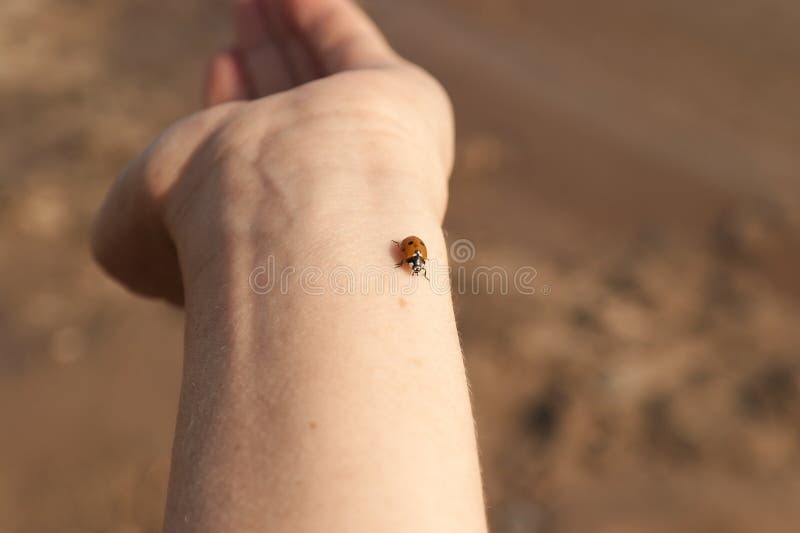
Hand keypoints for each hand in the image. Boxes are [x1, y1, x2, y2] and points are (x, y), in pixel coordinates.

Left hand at [92, 0, 453, 304]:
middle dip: (265, 59)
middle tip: (247, 20)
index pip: (249, 145)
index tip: (220, 60)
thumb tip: (139, 214)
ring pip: (319, 73)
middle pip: (288, 105)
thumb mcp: (133, 237)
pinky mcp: (396, 102)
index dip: (231, 100)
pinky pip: (350, 45)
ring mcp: (364, 146)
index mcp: (269, 221)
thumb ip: (130, 218)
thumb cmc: (210, 242)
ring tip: (261, 1)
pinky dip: (323, 15)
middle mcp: (320, 188)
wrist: (296, 229)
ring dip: (288, 32)